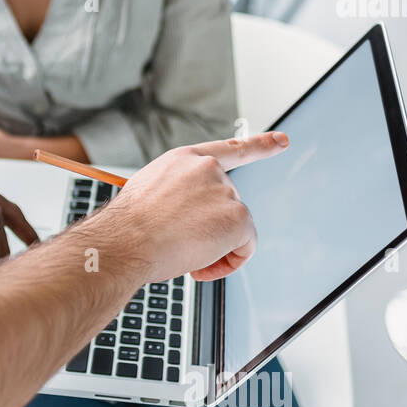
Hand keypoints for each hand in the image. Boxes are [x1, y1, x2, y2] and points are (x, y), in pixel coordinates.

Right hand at [111, 132, 289, 281]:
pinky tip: (200, 265)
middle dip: (211, 231)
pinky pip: (245, 248)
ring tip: (183, 255)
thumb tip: (187, 220)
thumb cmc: (127, 227)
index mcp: (184, 161)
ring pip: (235, 230)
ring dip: (214, 249)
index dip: (259, 145)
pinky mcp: (238, 217)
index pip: (229, 150)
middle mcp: (208, 169)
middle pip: (228, 206)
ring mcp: (225, 191)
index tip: (282, 141)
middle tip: (182, 246)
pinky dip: (228, 263)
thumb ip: (177, 195)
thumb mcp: (148, 195)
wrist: (125, 240)